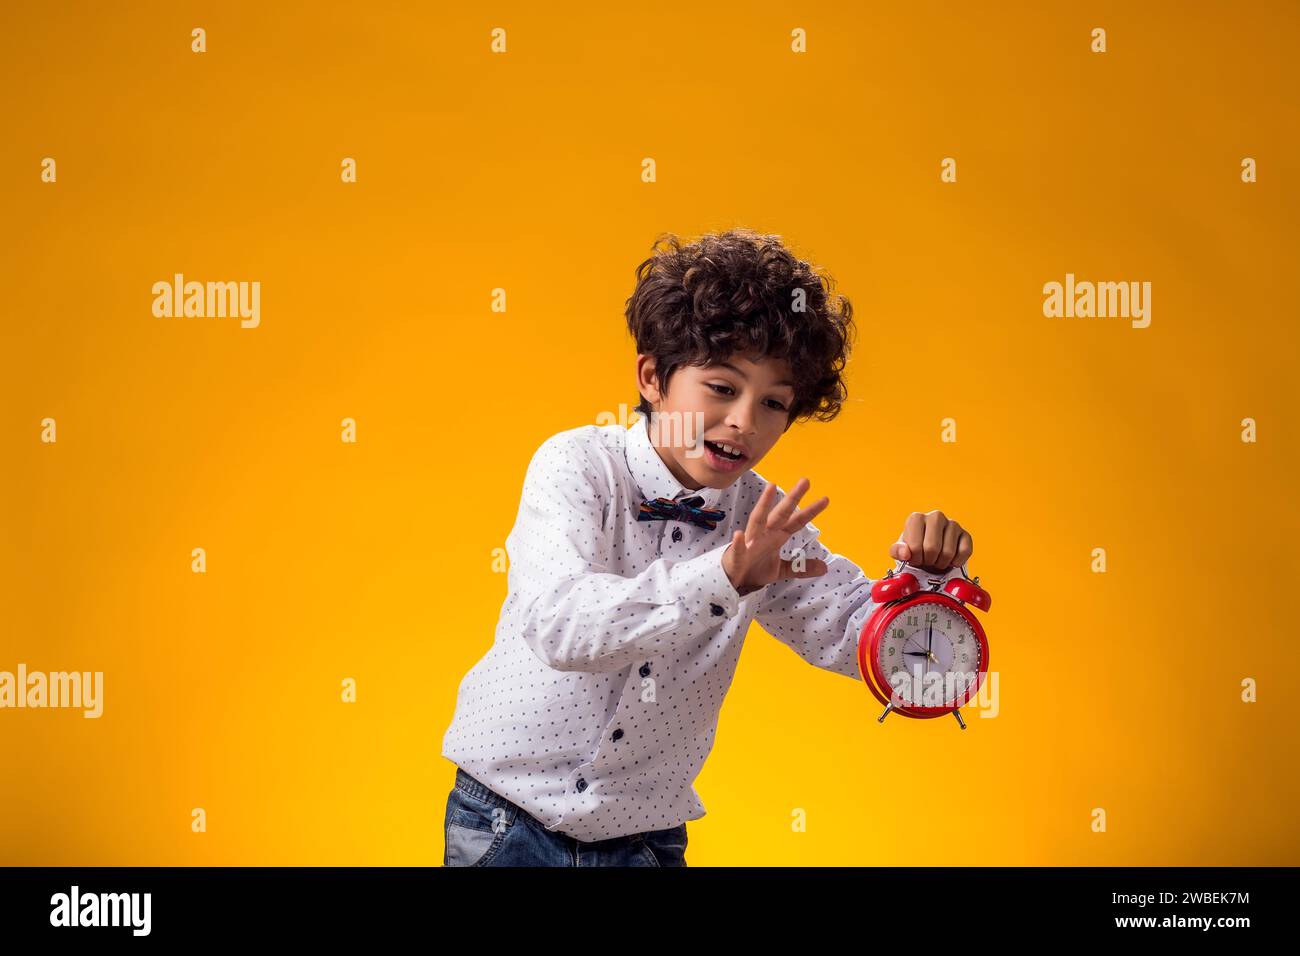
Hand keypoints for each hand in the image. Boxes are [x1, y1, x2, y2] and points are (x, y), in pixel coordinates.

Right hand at [723, 478, 829, 594]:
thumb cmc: (754, 568)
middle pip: (781, 514)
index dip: (810, 511)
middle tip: (805, 481)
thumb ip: (801, 567)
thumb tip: (824, 567)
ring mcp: (750, 542)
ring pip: (758, 520)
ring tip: (771, 488)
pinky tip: (739, 535)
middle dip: (792, 498)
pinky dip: (739, 543)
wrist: (732, 580)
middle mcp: (764, 534)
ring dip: (764, 504)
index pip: (796, 521)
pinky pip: (738, 549)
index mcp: (776, 536)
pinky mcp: (737, 556)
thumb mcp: (781, 569)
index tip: (825, 500)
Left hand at [888, 510, 972, 574]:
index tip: (914, 558)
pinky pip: (964, 552)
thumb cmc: (914, 550)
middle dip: (928, 561)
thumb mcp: (900, 551)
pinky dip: (956, 562)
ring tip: (936, 559)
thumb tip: (905, 553)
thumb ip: (897, 551)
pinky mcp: (966, 534)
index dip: (915, 559)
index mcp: (916, 518)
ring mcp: (952, 524)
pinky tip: (950, 559)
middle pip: (932, 548)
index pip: (915, 547)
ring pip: (948, 552)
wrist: (929, 553)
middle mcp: (935, 516)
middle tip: (926, 560)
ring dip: (941, 563)